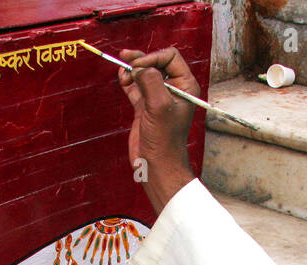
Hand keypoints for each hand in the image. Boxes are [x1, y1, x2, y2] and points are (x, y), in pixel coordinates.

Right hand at [118, 47, 198, 212]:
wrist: (157, 165)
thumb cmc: (165, 139)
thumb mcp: (159, 106)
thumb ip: (151, 81)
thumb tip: (139, 67)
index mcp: (185, 86)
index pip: (170, 57)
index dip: (153, 57)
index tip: (139, 67)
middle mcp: (173, 89)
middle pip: (156, 62)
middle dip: (140, 60)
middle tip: (125, 59)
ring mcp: (158, 98)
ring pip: (144, 73)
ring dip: (132, 69)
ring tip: (122, 70)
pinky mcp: (145, 107)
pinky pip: (136, 87)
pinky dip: (128, 80)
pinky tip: (121, 76)